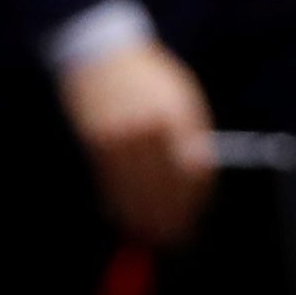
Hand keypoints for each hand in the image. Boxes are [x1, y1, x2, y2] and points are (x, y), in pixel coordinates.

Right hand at [59, 35, 217, 245]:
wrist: (104, 57)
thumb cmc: (150, 78)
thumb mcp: (183, 99)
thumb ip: (193, 139)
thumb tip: (199, 181)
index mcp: (177, 117)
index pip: (191, 174)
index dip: (193, 202)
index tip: (193, 217)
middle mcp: (148, 130)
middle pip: (163, 190)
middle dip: (170, 219)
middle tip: (175, 237)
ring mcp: (119, 138)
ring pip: (135, 193)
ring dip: (145, 219)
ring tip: (152, 235)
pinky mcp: (97, 145)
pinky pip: (111, 185)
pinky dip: (120, 205)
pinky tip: (128, 216)